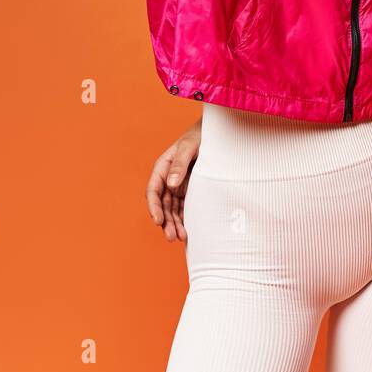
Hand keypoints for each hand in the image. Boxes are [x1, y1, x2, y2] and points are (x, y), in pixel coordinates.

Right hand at [146, 117, 201, 242]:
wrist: (218, 133)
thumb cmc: (201, 135)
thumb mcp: (189, 146)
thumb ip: (179, 163)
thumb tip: (171, 184)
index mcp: (163, 167)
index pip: (153, 191)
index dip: (154, 207)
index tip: (158, 221)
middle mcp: (168, 179)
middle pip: (162, 204)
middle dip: (165, 221)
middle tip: (172, 237)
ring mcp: (179, 185)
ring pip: (172, 209)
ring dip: (174, 224)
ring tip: (179, 238)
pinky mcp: (190, 190)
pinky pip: (184, 207)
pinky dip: (184, 219)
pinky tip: (187, 231)